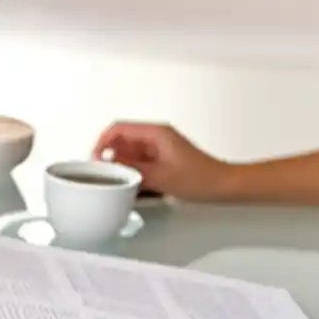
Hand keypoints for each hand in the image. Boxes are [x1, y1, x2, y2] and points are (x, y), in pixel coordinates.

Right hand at [92, 122, 233, 199]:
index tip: (95, 160)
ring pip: (130, 155)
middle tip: (109, 177)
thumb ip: (132, 170)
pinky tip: (138, 190)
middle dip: (113, 160)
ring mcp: (159, 149)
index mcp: (155, 133)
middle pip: (122, 142)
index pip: (118, 128)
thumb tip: (111, 166)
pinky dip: (136, 175)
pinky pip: (141, 164)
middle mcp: (156, 137)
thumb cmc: (201, 178)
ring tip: (125, 185)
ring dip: (125, 169)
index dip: (101, 143)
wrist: (223, 185)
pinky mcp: (163, 161)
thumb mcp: (160, 176)